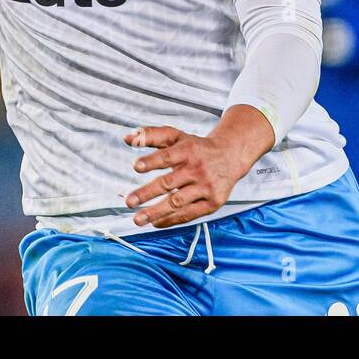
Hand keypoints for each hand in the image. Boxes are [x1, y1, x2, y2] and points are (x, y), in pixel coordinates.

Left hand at [123, 109, 271, 228]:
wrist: (231, 156)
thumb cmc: (197, 147)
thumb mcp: (176, 136)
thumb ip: (151, 135)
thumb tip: (128, 138)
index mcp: (188, 150)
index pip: (167, 156)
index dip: (151, 161)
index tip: (136, 166)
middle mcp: (197, 169)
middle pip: (169, 182)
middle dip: (147, 193)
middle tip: (129, 201)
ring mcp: (206, 187)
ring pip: (177, 202)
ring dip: (156, 212)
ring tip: (138, 219)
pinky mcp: (212, 203)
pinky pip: (189, 214)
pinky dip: (171, 220)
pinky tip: (155, 223)